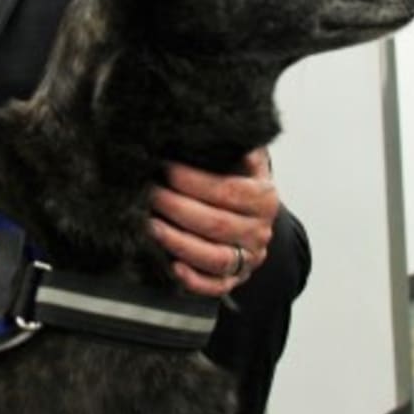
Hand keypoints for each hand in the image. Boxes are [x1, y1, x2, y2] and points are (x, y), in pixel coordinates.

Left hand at [149, 149, 277, 297]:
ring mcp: (249, 258)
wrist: (253, 212)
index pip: (227, 190)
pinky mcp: (235, 279)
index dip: (193, 180)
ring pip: (214, 258)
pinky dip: (193, 280)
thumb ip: (232, 146)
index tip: (166, 168)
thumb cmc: (237, 179)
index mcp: (264, 198)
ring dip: (178, 242)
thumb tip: (210, 127)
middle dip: (177, 207)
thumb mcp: (243, 159)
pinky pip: (215, 286)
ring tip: (150, 225)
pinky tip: (171, 266)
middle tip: (149, 193)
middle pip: (216, 224)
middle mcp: (259, 231)